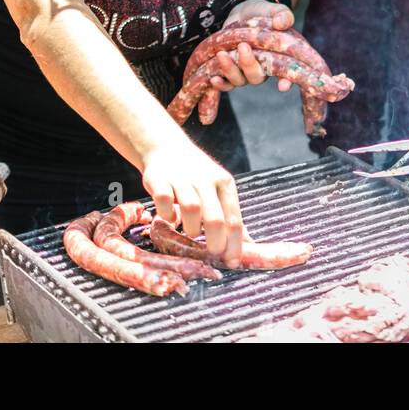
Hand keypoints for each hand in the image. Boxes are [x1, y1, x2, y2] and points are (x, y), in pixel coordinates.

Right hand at [140, 136, 244, 267]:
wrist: (167, 147)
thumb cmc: (197, 177)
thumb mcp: (219, 190)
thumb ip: (231, 215)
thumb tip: (249, 244)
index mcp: (224, 183)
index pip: (234, 219)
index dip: (235, 244)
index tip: (232, 262)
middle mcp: (206, 180)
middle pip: (215, 218)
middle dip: (216, 242)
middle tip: (212, 254)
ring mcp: (182, 178)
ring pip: (192, 209)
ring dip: (191, 228)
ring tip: (189, 233)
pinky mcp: (159, 178)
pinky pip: (164, 200)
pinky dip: (167, 213)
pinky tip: (169, 218)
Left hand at [206, 0, 296, 93]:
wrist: (245, 12)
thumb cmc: (264, 14)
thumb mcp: (275, 11)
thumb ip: (283, 15)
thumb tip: (282, 22)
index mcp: (279, 58)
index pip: (287, 75)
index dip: (286, 81)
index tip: (283, 85)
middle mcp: (263, 69)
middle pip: (257, 77)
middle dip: (248, 65)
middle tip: (243, 47)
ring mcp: (245, 71)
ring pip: (239, 80)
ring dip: (230, 70)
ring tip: (222, 54)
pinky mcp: (231, 70)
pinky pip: (226, 84)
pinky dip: (220, 84)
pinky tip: (213, 78)